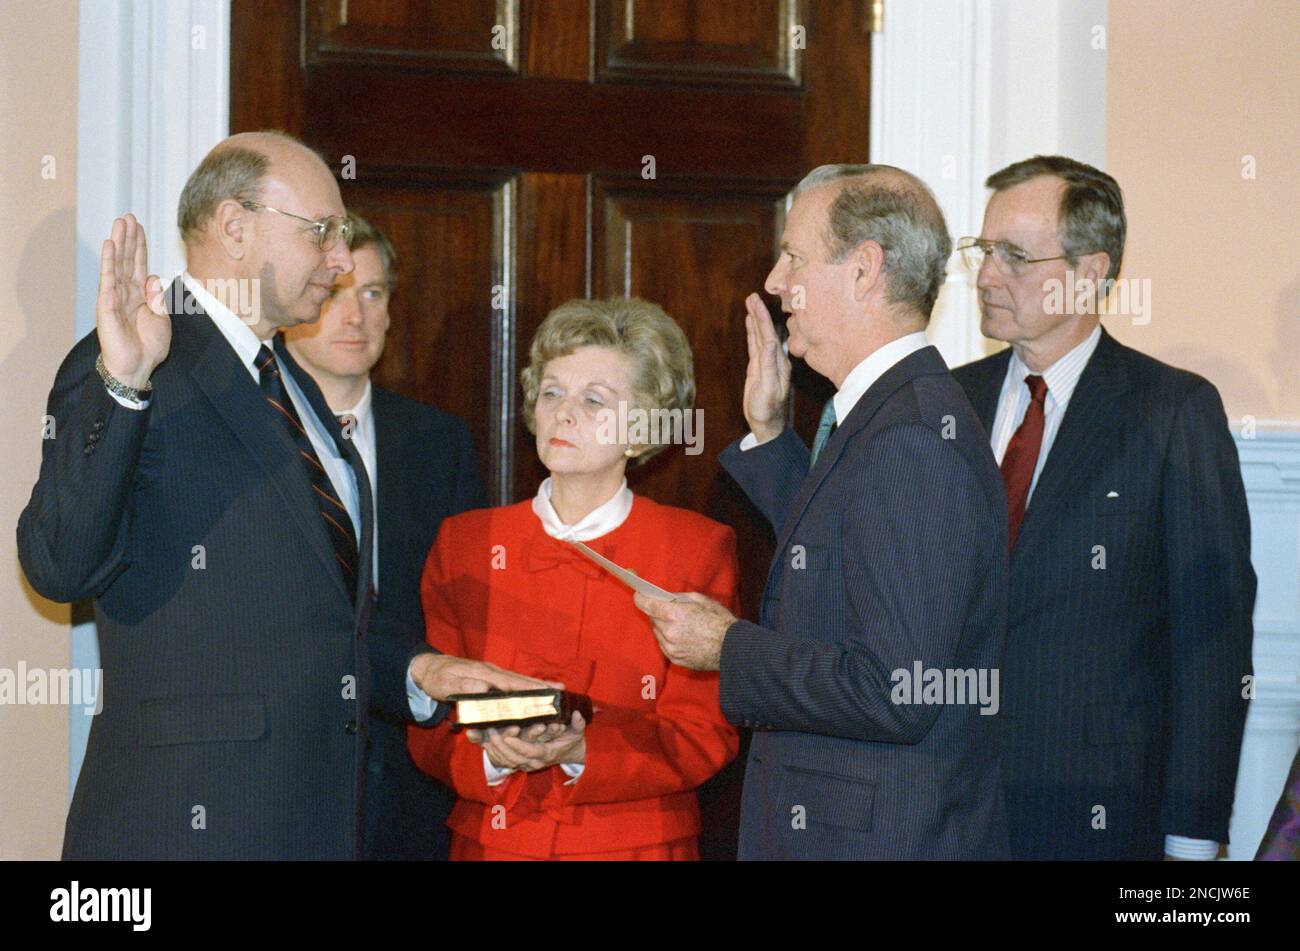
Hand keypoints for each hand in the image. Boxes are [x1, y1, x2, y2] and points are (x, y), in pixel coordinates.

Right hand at [96, 214, 169, 387]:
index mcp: (140, 295)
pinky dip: (110, 261)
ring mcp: (115, 296)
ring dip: (119, 242)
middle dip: (128, 237)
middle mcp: (126, 292)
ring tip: (120, 222)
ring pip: (118, 264)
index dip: (140, 246)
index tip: (139, 226)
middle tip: (128, 215)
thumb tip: (154, 277)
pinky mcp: (107, 304)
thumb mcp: (162, 319)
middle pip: (127, 259)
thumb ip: (159, 298)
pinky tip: (110, 244)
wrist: (138, 366)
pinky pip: (108, 278)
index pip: (140, 264)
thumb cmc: (149, 346)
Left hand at [409, 652, 558, 702]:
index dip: (530, 688)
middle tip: (561, 689)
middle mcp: (492, 673)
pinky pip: (510, 685)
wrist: (429, 668)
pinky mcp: (489, 679)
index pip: (511, 683)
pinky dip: (523, 688)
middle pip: (520, 681)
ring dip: (535, 687)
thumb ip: (465, 687)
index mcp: (485, 675)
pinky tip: (532, 693)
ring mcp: (491, 675)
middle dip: (540, 686)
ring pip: (517, 682)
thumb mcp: (447, 685)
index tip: (549, 691)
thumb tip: (485, 688)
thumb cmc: (438, 678)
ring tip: (554, 691)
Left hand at [469, 713, 587, 771]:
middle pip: (515, 758)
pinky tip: (486, 741)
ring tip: (486, 734)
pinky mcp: (521, 762)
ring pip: (507, 761)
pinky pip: (505, 761)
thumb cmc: (572, 739)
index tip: (509, 737)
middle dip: (502, 746)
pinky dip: (495, 752)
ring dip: (496, 749)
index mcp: (547, 754)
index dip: (519, 745)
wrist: (571, 753)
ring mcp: (527, 764)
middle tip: (491, 732)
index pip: (531, 752)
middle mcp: (535, 762)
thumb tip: (577, 715)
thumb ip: (578, 723)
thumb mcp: (577, 731)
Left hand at [633, 591, 735, 670]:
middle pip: (652, 618)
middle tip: (671, 610)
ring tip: (681, 624)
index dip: (640, 597)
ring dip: (664, 627)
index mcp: (673, 614)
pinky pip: (665, 645)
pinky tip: (684, 636)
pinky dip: (670, 640)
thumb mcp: (700, 599)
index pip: (645, 604)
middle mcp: (668, 632)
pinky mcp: (675, 659)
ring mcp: (671, 648)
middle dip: (658, 612)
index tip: (639, 594)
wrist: (733, 648)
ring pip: (657, 633)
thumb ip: (678, 598)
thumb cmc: (720, 621)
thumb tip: (665, 599)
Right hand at [743, 292, 790, 444]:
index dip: (762, 318)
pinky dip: (752, 332)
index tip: (755, 302)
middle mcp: (774, 359)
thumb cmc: (767, 410)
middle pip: (765, 331)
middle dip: (759, 313)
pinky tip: (750, 323)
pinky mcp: (758, 368)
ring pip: (760, 336)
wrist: (767, 425)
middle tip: (752, 296)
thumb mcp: (768, 389)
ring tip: (750, 303)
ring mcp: (766, 362)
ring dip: (755, 320)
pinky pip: (755, 345)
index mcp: (778, 362)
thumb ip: (768, 366)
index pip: (769, 335)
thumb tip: (770, 342)